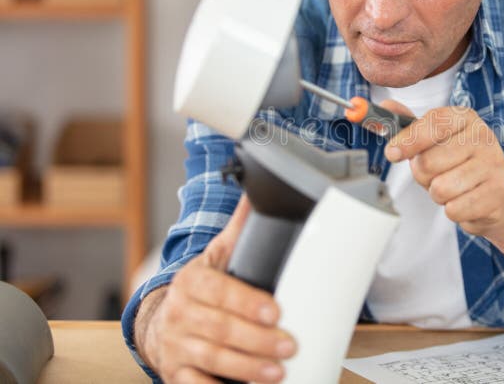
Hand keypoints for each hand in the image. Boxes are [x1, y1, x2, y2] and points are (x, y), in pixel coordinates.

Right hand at [135, 195, 295, 382]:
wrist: (160, 321)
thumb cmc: (201, 289)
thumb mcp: (216, 256)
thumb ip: (240, 229)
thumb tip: (259, 192)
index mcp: (192, 282)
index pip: (219, 292)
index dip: (247, 303)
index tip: (276, 313)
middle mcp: (180, 314)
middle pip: (219, 329)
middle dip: (257, 340)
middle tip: (289, 346)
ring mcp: (176, 346)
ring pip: (211, 359)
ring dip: (246, 368)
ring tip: (277, 373)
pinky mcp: (175, 374)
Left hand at [382, 102, 503, 239]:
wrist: (496, 195)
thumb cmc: (460, 164)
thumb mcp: (436, 140)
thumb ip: (410, 125)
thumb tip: (386, 105)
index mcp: (465, 118)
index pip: (432, 124)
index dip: (407, 140)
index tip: (392, 153)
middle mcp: (483, 137)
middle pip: (428, 162)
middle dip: (423, 176)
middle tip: (437, 174)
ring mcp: (493, 165)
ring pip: (440, 189)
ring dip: (439, 195)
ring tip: (453, 188)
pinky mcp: (496, 194)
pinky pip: (454, 209)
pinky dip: (454, 210)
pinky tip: (466, 201)